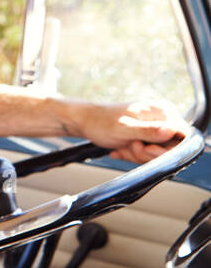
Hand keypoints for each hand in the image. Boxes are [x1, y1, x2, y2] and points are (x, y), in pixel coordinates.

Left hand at [70, 99, 188, 163]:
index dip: (167, 149)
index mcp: (163, 112)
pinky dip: (133, 155)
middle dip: (147, 153)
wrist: (84, 121)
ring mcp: (155, 129)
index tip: (147, 148)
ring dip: (138, 155)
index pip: (183, 137)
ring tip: (123, 146)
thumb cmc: (100, 122)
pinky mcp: (147, 138)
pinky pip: (147, 155)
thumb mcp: (124, 129)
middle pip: (171, 149)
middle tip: (130, 146)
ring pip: (158, 155)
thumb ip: (148, 131)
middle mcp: (163, 119)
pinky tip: (120, 149)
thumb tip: (171, 131)